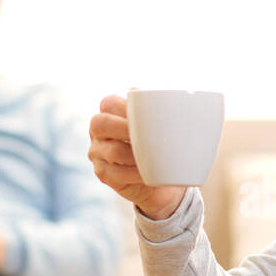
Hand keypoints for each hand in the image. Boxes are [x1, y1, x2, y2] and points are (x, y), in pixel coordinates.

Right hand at [88, 92, 187, 219]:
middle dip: (124, 129)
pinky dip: (135, 174)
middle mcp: (98, 131)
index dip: (124, 107)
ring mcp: (97, 153)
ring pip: (112, 151)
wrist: (162, 178)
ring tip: (153, 157)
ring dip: (134, 155)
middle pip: (100, 124)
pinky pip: (116, 174)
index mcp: (109, 113)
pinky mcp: (103, 174)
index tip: (146, 114)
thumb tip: (178, 97)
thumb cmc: (162, 144)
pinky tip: (147, 173)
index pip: (108, 103)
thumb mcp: (163, 124)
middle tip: (147, 136)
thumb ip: (163, 109)